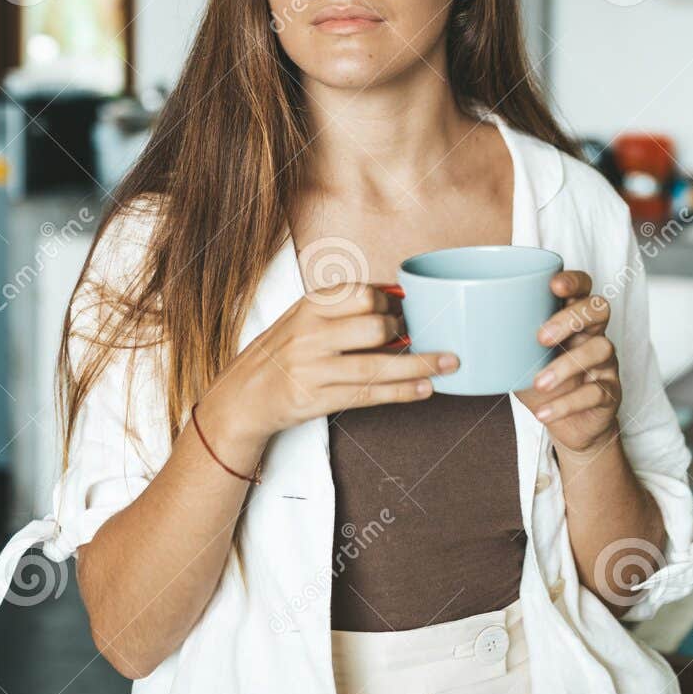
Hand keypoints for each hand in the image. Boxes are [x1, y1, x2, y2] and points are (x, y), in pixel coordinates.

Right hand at [198, 284, 459, 463]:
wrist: (243, 396)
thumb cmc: (284, 351)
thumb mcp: (305, 317)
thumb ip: (345, 305)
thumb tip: (398, 294)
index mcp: (310, 305)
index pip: (361, 294)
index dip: (391, 302)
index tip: (409, 308)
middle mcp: (310, 334)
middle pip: (373, 327)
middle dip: (406, 332)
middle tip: (421, 336)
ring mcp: (312, 368)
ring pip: (376, 366)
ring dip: (419, 365)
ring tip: (449, 363)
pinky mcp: (316, 399)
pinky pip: (368, 395)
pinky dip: (401, 392)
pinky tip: (425, 388)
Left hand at [514, 270, 621, 453]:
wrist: (570, 427)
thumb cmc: (544, 384)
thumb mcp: (521, 361)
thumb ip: (504, 342)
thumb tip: (459, 334)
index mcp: (573, 320)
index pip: (584, 287)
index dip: (574, 280)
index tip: (553, 285)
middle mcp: (594, 335)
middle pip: (598, 309)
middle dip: (570, 318)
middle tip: (540, 338)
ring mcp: (606, 363)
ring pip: (601, 349)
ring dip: (566, 365)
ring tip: (539, 382)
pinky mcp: (610, 393)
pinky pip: (596, 392)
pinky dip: (566, 404)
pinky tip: (544, 411)